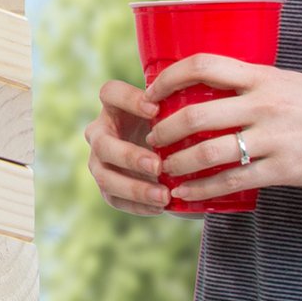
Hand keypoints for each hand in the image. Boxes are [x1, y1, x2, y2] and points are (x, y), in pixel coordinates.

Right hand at [83, 78, 172, 215]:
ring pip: (104, 176)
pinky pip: (114, 198)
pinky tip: (161, 207)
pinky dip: (138, 205)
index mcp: (114, 106)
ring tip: (164, 196)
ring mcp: (99, 160)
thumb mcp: (176, 115)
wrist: (172, 158)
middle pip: (102, 143)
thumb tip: (202, 110)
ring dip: (134, 188)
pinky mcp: (106, 186)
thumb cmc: (175, 128)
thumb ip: (180, 110)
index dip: (128, 100)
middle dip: (129, 156)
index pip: (110, 93)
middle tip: (158, 166)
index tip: (155, 109)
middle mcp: (101, 132)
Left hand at [144, 53, 301, 194]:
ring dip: (178, 163)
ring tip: (163, 169)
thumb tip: (214, 90)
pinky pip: (233, 180)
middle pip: (196, 113)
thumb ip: (255, 86)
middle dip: (164, 129)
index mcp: (264, 75)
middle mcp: (265, 103)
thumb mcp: (292, 82)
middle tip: (151, 139)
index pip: (203, 65)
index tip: (151, 92)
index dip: (168, 78)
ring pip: (208, 151)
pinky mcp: (286, 170)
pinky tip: (187, 193)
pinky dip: (203, 188)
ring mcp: (275, 138)